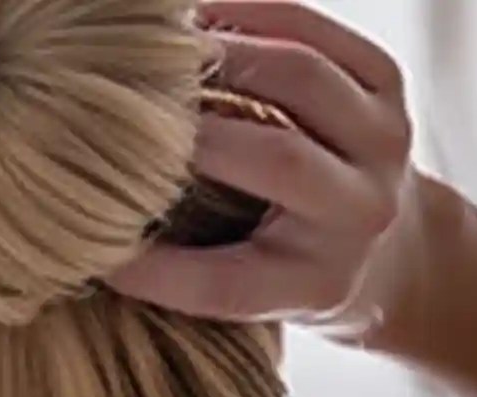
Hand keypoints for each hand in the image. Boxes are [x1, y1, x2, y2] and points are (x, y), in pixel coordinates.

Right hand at [111, 1, 431, 342]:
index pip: (227, 284)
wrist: (390, 247)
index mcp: (319, 283)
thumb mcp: (244, 290)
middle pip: (277, 159)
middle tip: (114, 113)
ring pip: (299, 75)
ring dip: (217, 54)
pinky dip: (249, 16)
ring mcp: (386, 142)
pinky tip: (193, 21)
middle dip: (188, 130)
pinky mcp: (389, 86)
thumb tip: (86, 247)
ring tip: (152, 55)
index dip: (153, 269)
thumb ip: (176, 272)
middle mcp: (363, 215)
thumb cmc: (284, 270)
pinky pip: (314, 31)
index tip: (94, 255)